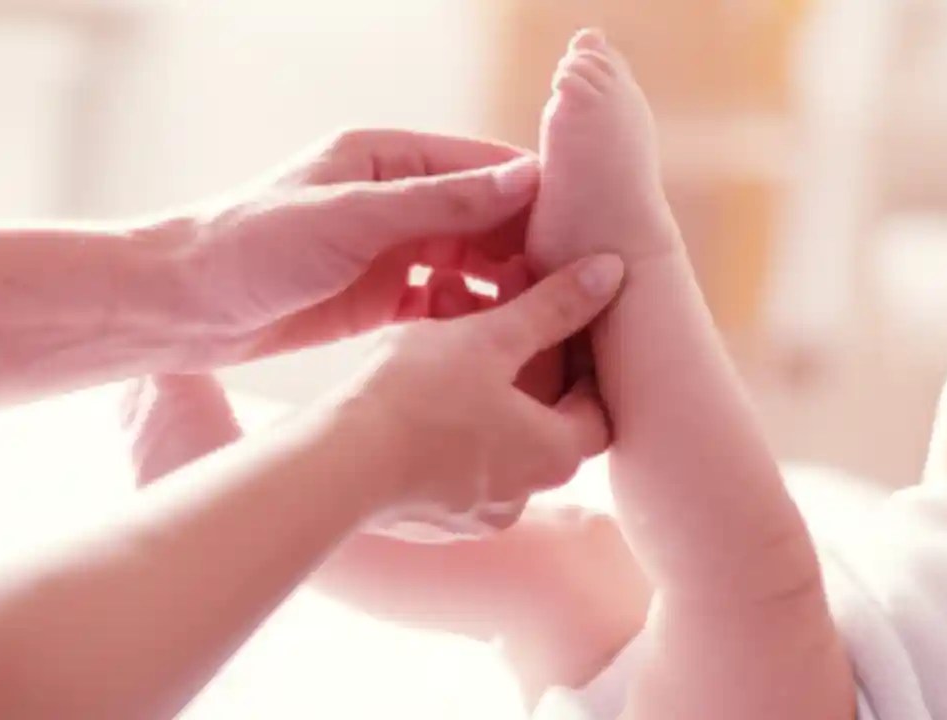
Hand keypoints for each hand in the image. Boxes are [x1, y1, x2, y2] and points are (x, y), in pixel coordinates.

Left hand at [172, 129, 538, 366]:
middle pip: (482, 220)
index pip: (481, 168)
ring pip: (465, 267)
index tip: (583, 231)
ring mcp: (384, 252)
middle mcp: (391, 201)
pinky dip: (462, 322)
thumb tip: (523, 181)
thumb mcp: (350, 217)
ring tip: (540, 325)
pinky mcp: (374, 301)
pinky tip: (487, 344)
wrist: (180, 307)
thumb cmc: (251, 246)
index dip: (534, 197)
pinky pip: (437, 307)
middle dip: (524, 251)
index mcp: (385, 159)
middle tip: (573, 291)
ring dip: (499, 291)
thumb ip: (437, 201)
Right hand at [341, 254, 625, 540]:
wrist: (334, 465)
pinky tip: (411, 366)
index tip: (562, 319)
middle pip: (536, 412)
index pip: (596, 407)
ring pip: (487, 426)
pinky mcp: (423, 511)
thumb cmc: (419, 398)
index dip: (583, 358)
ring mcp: (468, 509)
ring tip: (440, 313)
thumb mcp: (492, 338)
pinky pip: (447, 450)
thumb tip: (612, 272)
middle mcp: (521, 493)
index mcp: (553, 455)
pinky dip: (442, 407)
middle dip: (517, 348)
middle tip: (493, 296)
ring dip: (475, 371)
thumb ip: (554, 307)